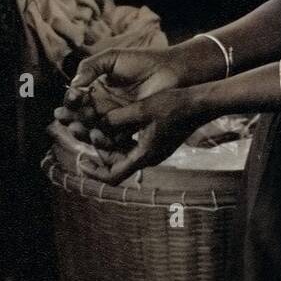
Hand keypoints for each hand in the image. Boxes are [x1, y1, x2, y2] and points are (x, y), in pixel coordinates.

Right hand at [55, 48, 186, 141]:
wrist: (171, 70)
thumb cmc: (143, 61)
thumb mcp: (112, 58)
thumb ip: (91, 66)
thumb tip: (73, 85)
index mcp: (97, 90)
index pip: (77, 99)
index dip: (71, 101)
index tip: (72, 97)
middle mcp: (104, 105)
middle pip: (81, 116)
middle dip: (72, 118)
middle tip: (66, 117)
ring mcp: (116, 117)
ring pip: (94, 128)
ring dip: (83, 130)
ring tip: (77, 127)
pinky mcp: (129, 127)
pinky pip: (112, 136)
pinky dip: (102, 137)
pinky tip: (96, 133)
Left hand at [82, 89, 200, 184]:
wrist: (201, 104)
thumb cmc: (175, 106)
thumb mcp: (142, 110)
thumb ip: (116, 118)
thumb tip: (98, 123)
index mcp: (145, 156)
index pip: (113, 176)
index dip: (93, 172)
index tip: (80, 160)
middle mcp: (149, 157)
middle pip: (115, 163)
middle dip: (98, 149)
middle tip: (84, 131)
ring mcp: (154, 150)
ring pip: (124, 153)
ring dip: (108, 142)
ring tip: (94, 126)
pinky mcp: (158, 141)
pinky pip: (133, 145)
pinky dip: (120, 137)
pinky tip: (112, 122)